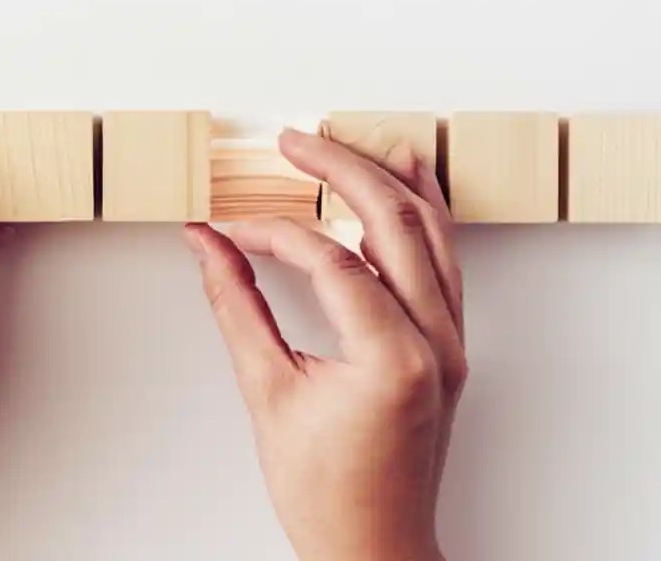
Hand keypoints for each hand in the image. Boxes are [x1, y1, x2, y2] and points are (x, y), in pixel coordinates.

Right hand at [184, 128, 465, 560]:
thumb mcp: (267, 393)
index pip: (330, 260)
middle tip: (296, 141)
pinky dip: (425, 218)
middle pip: (395, 222)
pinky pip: (447, 263)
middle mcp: (436, 342)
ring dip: (392, 181)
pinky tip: (408, 188)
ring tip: (355, 141)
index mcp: (392, 358)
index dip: (272, 233)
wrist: (373, 548)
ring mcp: (452, 344)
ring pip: (434, 234)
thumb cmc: (325, 493)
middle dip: (342, 170)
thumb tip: (207, 246)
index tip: (230, 227)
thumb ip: (236, 306)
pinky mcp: (450, 348)